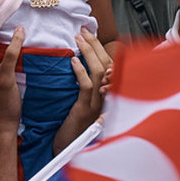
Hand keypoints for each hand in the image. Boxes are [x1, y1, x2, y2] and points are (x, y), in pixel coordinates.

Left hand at [53, 29, 112, 152]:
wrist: (68, 150)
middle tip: (83, 30)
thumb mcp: (83, 103)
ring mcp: (100, 105)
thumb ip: (86, 85)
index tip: (90, 33)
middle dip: (95, 45)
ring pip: (100, 73)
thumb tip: (79, 61)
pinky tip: (73, 61)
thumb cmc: (74, 127)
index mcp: (110, 95)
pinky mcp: (87, 111)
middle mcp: (110, 99)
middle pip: (108, 65)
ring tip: (77, 39)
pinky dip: (80, 71)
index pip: (111, 65)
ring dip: (88, 53)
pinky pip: (87, 87)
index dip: (101, 48)